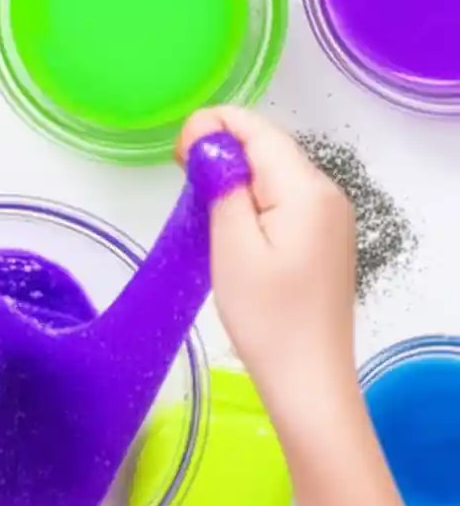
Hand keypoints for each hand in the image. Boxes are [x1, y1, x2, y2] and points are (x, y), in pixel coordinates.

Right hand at [179, 107, 356, 406]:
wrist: (307, 379)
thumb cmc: (266, 318)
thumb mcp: (232, 247)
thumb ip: (223, 185)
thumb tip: (208, 139)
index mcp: (307, 191)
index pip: (259, 131)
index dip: (214, 126)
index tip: (175, 151)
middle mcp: (327, 194)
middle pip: (270, 147)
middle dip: (223, 147)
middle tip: (178, 172)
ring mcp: (330, 217)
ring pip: (275, 172)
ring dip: (235, 173)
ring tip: (196, 197)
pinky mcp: (323, 239)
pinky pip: (284, 199)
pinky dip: (252, 196)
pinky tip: (227, 219)